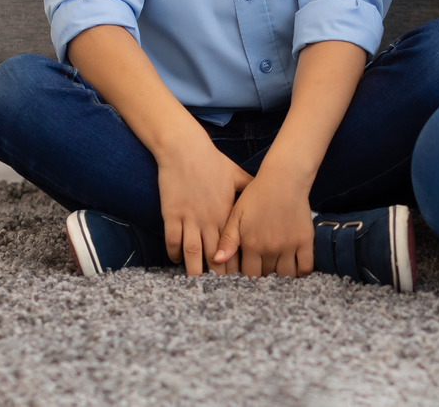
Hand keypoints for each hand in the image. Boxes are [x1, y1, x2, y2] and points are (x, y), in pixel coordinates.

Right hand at [156, 130, 252, 276]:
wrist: (184, 149)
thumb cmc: (212, 161)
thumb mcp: (237, 174)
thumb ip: (251, 188)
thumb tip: (266, 193)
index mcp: (227, 212)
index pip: (233, 245)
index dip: (235, 262)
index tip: (239, 277)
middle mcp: (209, 219)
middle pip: (214, 254)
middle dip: (217, 274)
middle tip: (220, 290)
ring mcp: (189, 218)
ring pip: (192, 252)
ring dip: (195, 269)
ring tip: (197, 283)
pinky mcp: (172, 214)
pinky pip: (173, 240)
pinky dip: (174, 253)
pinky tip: (176, 260)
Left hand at [214, 160, 314, 277]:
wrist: (284, 179)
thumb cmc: (257, 194)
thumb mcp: (237, 215)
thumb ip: (228, 239)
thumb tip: (217, 260)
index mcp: (251, 244)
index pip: (248, 273)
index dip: (247, 276)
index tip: (248, 270)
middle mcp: (270, 248)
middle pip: (266, 275)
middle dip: (263, 274)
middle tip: (262, 268)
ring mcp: (289, 246)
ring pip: (285, 275)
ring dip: (280, 276)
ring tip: (277, 270)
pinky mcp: (305, 240)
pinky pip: (305, 266)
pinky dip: (301, 273)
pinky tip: (295, 269)